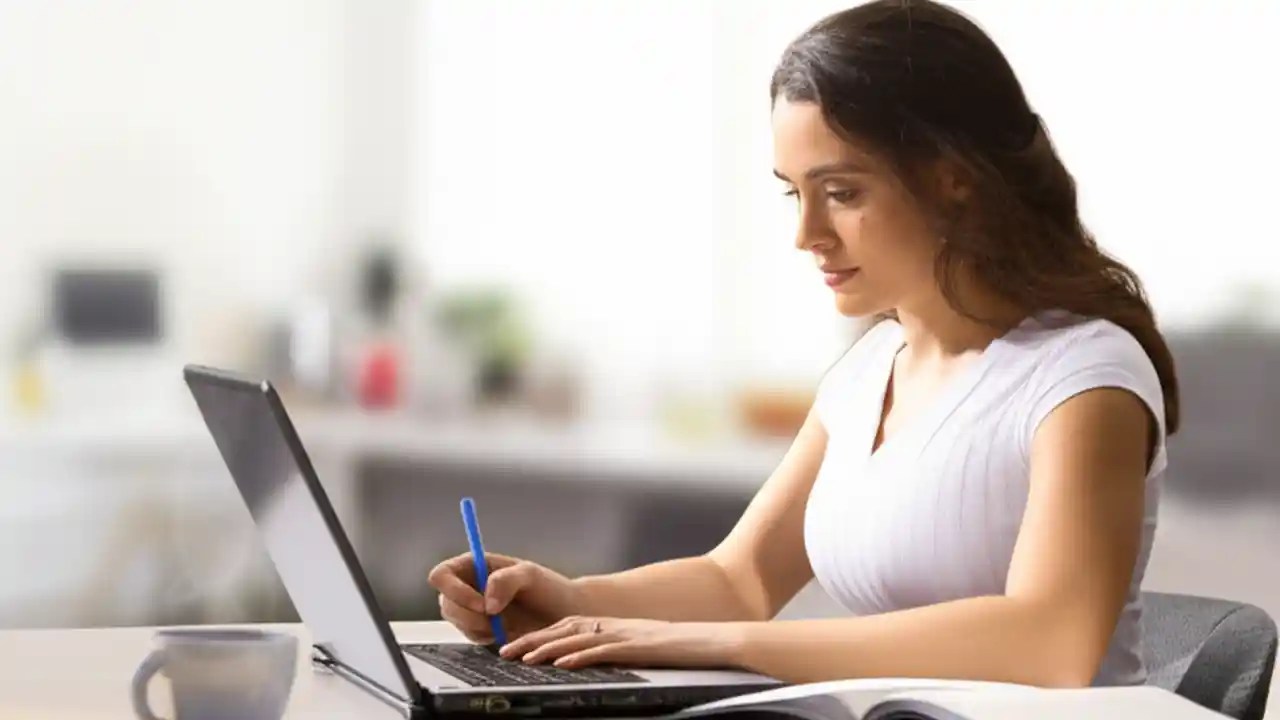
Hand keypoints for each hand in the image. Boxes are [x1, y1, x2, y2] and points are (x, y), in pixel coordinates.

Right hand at [427, 552, 583, 643]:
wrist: (564, 615)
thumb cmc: (549, 589)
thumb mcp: (531, 576)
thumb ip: (506, 580)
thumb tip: (486, 603)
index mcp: (474, 564)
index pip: (441, 575)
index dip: (453, 590)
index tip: (481, 604)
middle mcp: (468, 585)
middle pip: (445, 603)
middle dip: (470, 616)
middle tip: (498, 621)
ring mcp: (470, 608)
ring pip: (456, 622)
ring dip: (479, 628)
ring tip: (508, 624)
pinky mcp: (478, 629)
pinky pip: (469, 637)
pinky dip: (486, 638)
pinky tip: (508, 632)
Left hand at [497, 616, 741, 670]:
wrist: (707, 640)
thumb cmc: (675, 648)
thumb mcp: (637, 647)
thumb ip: (613, 650)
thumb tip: (588, 662)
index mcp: (610, 625)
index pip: (566, 626)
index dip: (539, 635)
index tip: (515, 645)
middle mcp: (611, 625)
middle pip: (563, 629)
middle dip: (532, 640)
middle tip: (504, 652)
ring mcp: (622, 635)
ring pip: (575, 638)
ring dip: (546, 648)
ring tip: (523, 658)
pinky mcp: (634, 647)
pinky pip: (601, 651)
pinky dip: (579, 656)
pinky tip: (561, 663)